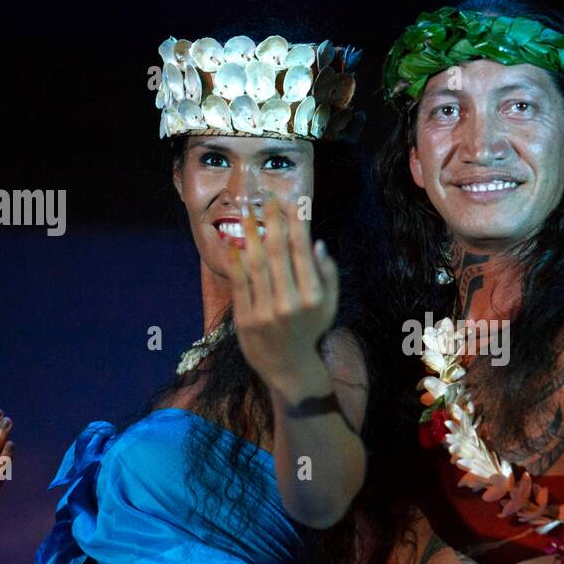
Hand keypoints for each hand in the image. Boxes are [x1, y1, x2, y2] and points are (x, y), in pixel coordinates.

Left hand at [230, 203, 339, 396]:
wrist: (289, 367)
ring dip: (250, 232)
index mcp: (313, 296)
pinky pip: (239, 282)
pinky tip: (234, 241)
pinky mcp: (246, 318)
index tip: (293, 201)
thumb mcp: (330, 305)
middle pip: (277, 251)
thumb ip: (328, 274)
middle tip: (267, 197)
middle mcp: (290, 302)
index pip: (302, 251)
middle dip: (272, 219)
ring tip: (247, 210)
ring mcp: (266, 311)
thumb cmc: (310, 330)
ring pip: (256, 262)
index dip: (296, 222)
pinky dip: (236, 259)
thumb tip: (317, 243)